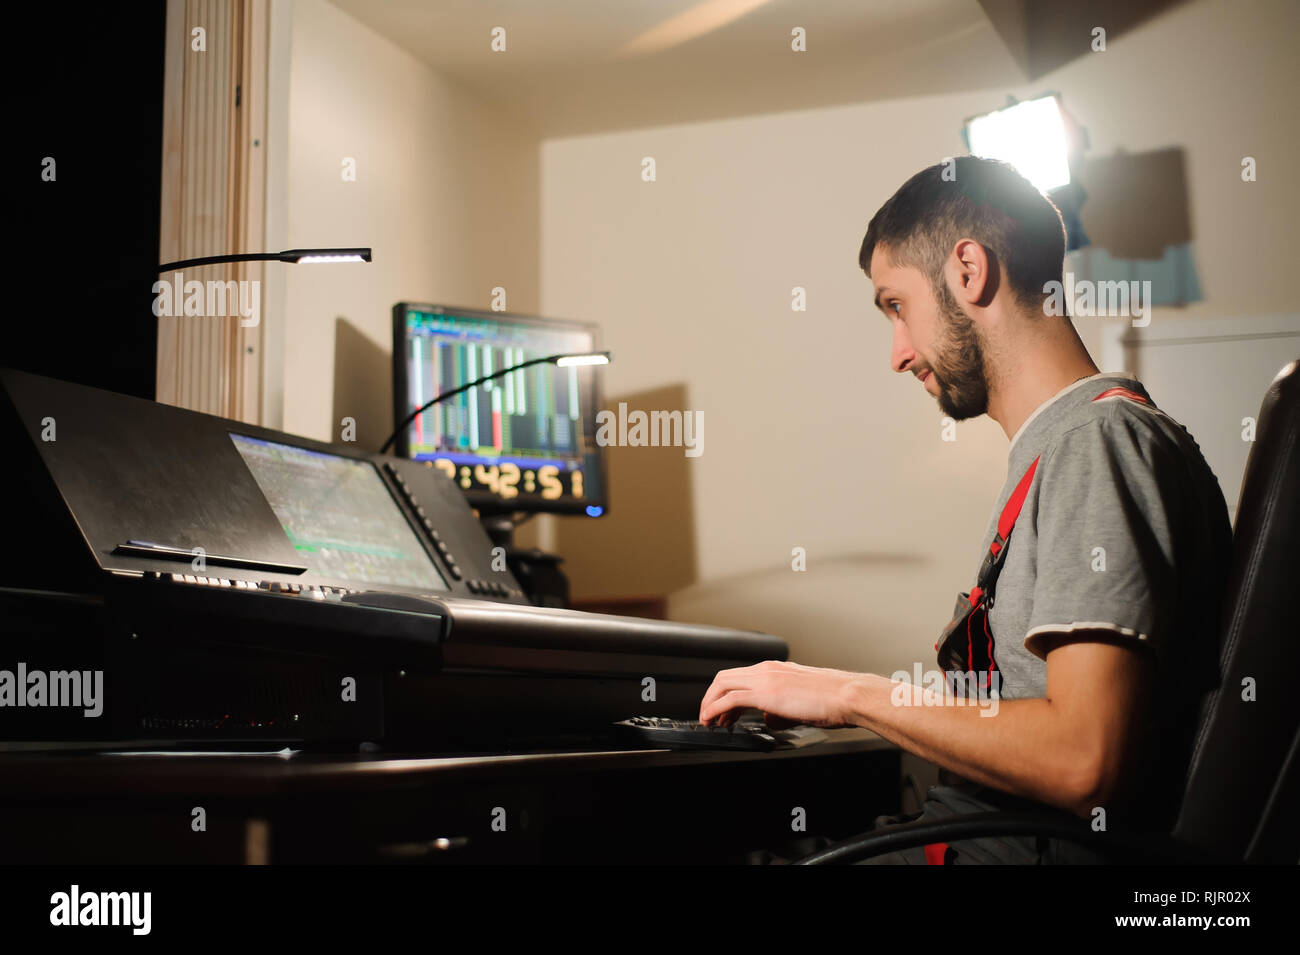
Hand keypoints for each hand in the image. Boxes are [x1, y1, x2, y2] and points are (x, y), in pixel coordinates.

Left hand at [698, 659, 863, 728]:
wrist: (848, 695)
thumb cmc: (834, 699)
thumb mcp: (800, 702)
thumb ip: (780, 709)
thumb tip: (767, 719)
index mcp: (775, 669)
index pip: (740, 676)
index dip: (725, 693)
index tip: (722, 710)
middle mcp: (767, 670)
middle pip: (725, 677)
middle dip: (711, 697)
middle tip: (709, 716)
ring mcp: (765, 679)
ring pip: (723, 684)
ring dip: (710, 703)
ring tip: (707, 720)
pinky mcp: (766, 694)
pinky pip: (730, 699)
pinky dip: (715, 709)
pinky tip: (713, 721)